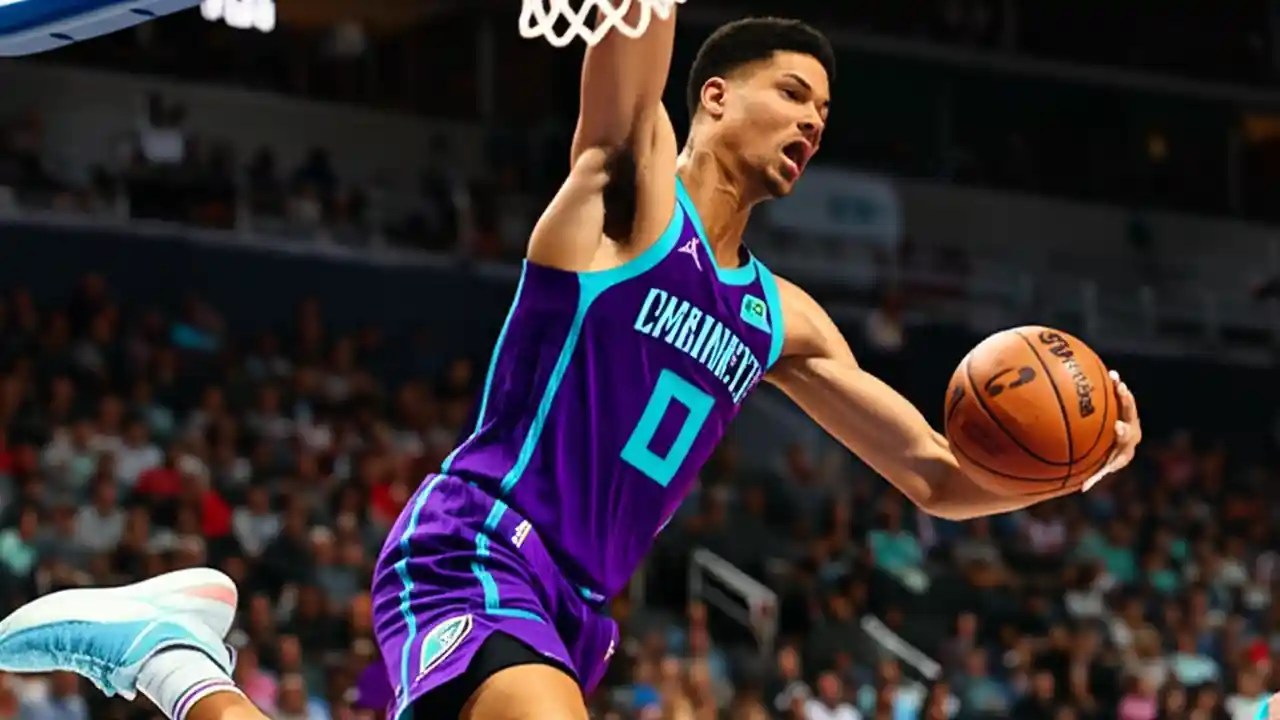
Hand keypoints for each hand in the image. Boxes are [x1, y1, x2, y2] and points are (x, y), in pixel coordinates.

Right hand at [1083, 370, 1141, 491]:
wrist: (1123, 448)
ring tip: (1116, 380)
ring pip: (1129, 405)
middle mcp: (1132, 432)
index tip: (1117, 425)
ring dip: (1123, 393)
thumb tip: (1082, 489)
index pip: (1126, 439)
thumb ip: (1094, 476)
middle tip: (1122, 393)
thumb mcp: (1101, 468)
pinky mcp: (1127, 411)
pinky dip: (1116, 387)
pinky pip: (1122, 397)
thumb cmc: (1108, 459)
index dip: (1122, 431)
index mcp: (1126, 447)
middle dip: (1126, 406)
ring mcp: (1131, 420)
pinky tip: (1110, 374)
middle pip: (1131, 417)